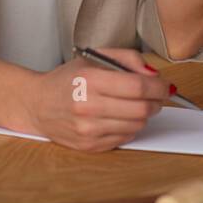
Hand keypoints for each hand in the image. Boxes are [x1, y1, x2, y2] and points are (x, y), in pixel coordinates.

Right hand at [23, 48, 169, 151]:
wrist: (37, 104)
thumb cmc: (66, 80)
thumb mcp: (93, 58)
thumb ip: (127, 59)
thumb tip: (153, 74)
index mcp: (89, 79)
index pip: (138, 86)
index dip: (159, 86)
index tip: (165, 85)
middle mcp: (87, 105)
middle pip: (141, 108)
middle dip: (156, 102)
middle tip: (157, 96)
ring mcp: (88, 128)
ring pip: (137, 125)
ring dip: (144, 115)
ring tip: (135, 105)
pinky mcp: (89, 145)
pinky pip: (125, 137)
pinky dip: (130, 126)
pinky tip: (119, 117)